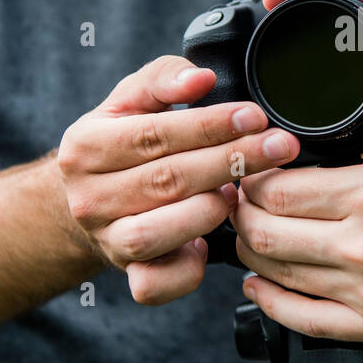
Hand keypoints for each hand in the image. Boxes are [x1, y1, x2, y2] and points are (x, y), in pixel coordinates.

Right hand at [57, 55, 298, 304]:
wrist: (89, 200)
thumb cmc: (122, 143)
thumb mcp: (132, 101)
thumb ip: (164, 79)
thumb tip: (200, 78)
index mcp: (86, 146)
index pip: (153, 135)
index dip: (209, 126)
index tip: (253, 117)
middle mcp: (89, 197)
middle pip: (166, 180)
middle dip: (231, 161)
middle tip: (277, 147)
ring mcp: (106, 240)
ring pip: (156, 233)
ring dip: (208, 211)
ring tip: (239, 192)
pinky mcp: (127, 274)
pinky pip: (156, 284)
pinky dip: (187, 269)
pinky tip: (208, 244)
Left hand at [231, 24, 362, 347]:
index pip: (280, 187)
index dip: (254, 175)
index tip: (252, 163)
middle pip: (264, 231)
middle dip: (242, 211)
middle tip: (240, 196)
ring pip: (276, 274)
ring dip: (250, 252)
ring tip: (248, 231)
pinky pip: (305, 321)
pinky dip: (272, 302)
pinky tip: (264, 285)